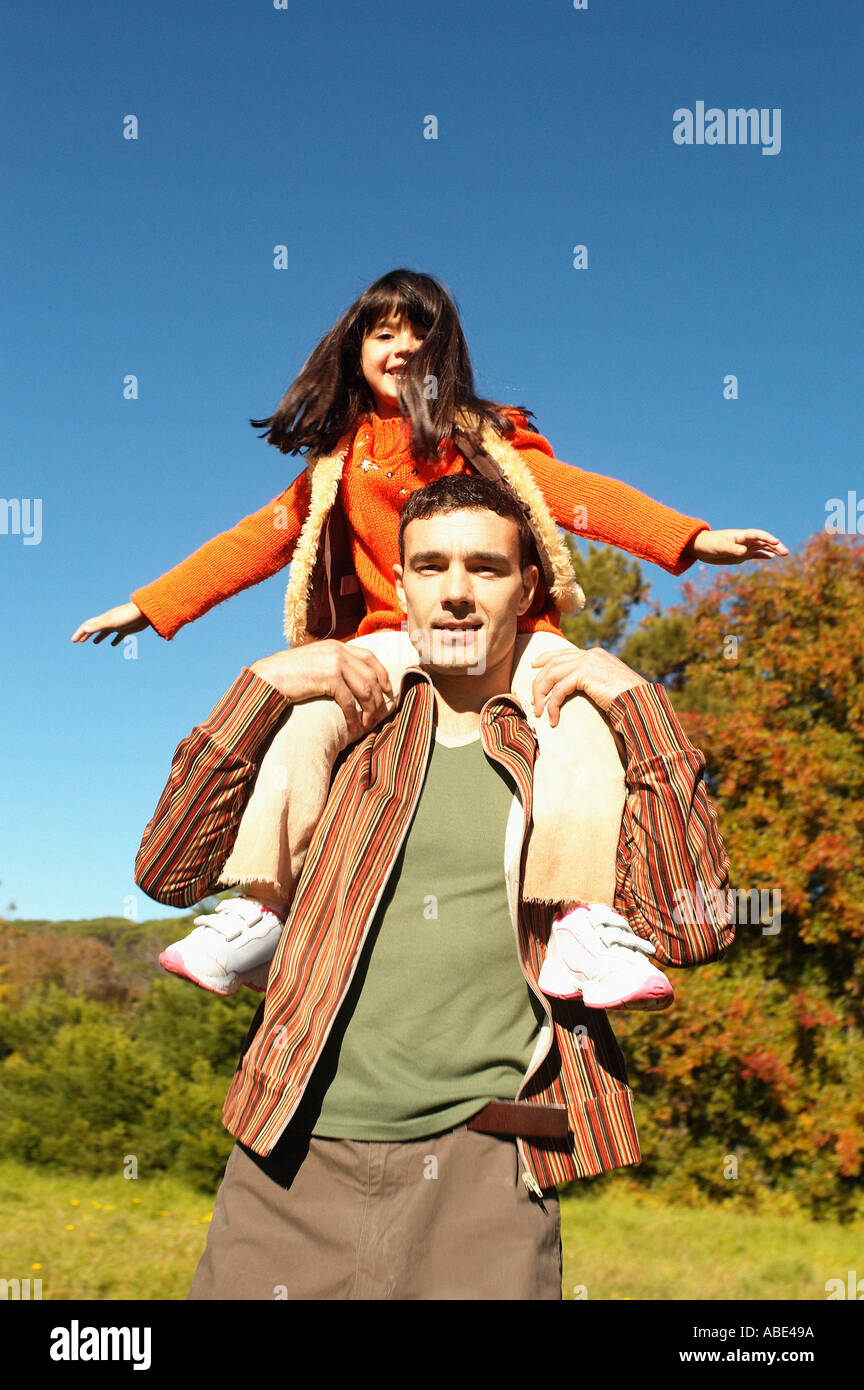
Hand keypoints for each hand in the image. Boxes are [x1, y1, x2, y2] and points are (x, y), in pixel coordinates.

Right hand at [71, 602, 150, 644]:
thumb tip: (84, 629)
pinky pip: (119, 635)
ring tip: (94, 643)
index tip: (73, 640)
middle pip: (94, 628)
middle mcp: (109, 622)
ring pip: (105, 632)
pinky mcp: (127, 629)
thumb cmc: (126, 616)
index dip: (80, 633)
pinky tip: (113, 644)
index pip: (87, 626)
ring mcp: (117, 625)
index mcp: (103, 619)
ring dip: (99, 637)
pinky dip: (115, 640)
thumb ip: (98, 626)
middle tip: (78, 641)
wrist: (144, 613)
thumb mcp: (111, 622)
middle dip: (86, 634)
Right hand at [248, 641, 394, 740]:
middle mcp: (338, 651)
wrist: (268, 678)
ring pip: (365, 689)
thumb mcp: (313, 661)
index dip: (382, 674)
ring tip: (367, 724)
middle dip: (378, 697)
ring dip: (369, 710)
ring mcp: (334, 662)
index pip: (369, 657)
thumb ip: (331, 664)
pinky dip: (354, 717)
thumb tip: (348, 680)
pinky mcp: (328, 677)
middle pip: (371, 675)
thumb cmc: (288, 675)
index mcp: (337, 646)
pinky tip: (353, 727)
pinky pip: (350, 701)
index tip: (387, 690)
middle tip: (378, 714)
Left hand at [530, 646, 649, 723]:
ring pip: (551, 674)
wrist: (642, 702)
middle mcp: (590, 654)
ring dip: (541, 694)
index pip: (565, 652)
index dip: (547, 657)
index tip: (534, 665)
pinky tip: (553, 718)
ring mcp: (587, 661)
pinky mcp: (584, 674)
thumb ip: (594, 681)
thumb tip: (582, 690)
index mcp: (596, 655)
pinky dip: (552, 704)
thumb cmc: (630, 700)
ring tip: (539, 712)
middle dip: (539, 681)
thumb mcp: (609, 686)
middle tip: (533, 700)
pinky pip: (559, 689)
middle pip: (553, 662)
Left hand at [686, 528, 787, 564]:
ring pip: (762, 547)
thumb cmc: (709, 544)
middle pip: (763, 541)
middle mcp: (745, 540)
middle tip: (786, 552)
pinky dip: (764, 555)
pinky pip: (756, 554)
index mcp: (741, 535)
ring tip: (784, 554)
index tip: (776, 542)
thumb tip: (745, 551)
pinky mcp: (742, 555)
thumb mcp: (720, 547)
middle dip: (775, 545)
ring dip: (773, 550)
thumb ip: (732, 549)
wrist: (701, 548)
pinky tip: (772, 557)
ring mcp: (744, 547)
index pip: (757, 535)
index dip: (767, 538)